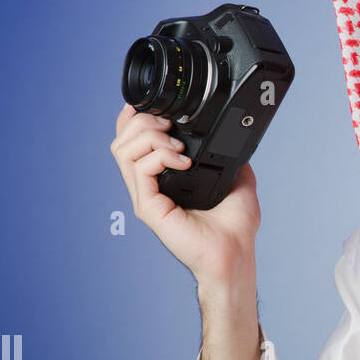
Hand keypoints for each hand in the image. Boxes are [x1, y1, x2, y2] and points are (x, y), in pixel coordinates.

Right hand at [110, 103, 261, 290]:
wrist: (236, 252)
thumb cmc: (236, 226)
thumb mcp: (238, 178)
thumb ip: (227, 155)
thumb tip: (232, 137)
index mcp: (164, 179)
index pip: (133, 143)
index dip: (133, 120)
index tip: (147, 107)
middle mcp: (150, 186)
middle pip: (122, 141)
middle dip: (143, 122)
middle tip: (170, 127)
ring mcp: (146, 197)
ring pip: (124, 151)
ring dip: (151, 137)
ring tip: (178, 148)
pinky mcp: (149, 208)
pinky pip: (140, 170)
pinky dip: (160, 157)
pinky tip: (184, 163)